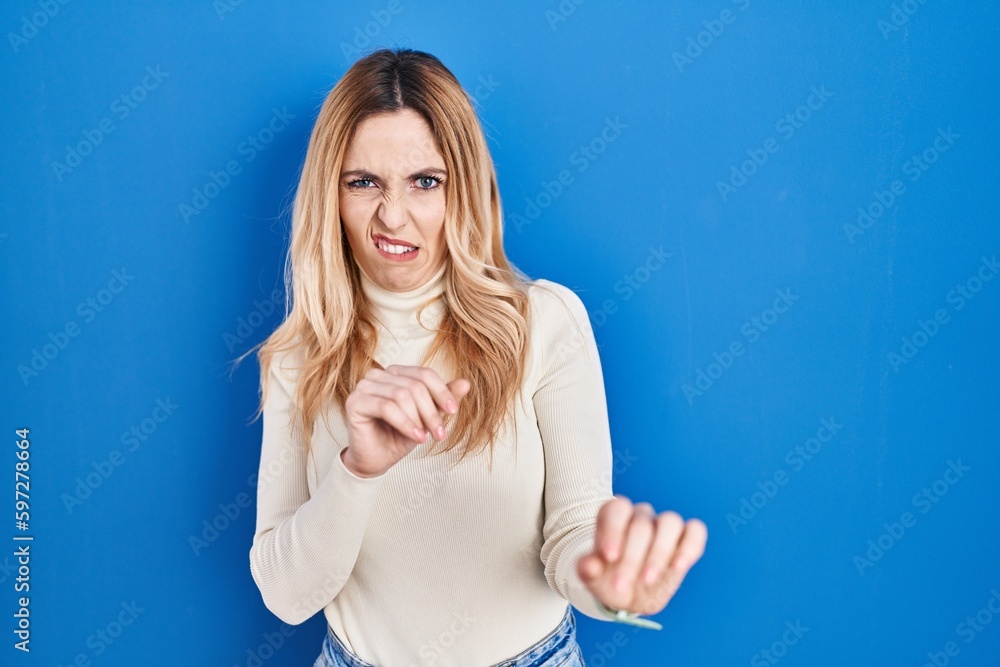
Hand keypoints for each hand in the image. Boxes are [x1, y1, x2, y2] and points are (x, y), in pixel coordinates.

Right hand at [342, 365, 470, 477]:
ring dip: (418, 420)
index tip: (453, 412)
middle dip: (431, 412)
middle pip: (414, 386)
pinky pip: (386, 408)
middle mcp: (377, 375)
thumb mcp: (426, 417)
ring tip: (425, 438)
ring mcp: (364, 387)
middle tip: (440, 434)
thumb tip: (466, 383)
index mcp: (395, 373)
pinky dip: (405, 423)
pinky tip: (415, 437)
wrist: (376, 460)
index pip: (424, 374)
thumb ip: (443, 399)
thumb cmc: (399, 436)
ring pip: (401, 395)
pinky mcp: (355, 402)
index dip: (442, 392)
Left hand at [577, 495, 706, 616]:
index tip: (609, 557)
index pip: (616, 509)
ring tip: (647, 580)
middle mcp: (640, 516)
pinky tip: (678, 566)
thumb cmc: (608, 579)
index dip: (613, 530)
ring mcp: (664, 526)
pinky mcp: (685, 540)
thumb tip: (588, 565)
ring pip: (670, 522)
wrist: (627, 595)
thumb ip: (587, 569)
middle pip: (641, 524)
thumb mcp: (592, 578)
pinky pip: (695, 531)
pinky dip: (689, 546)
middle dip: (631, 558)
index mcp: (614, 517)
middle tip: (620, 586)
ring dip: (659, 553)